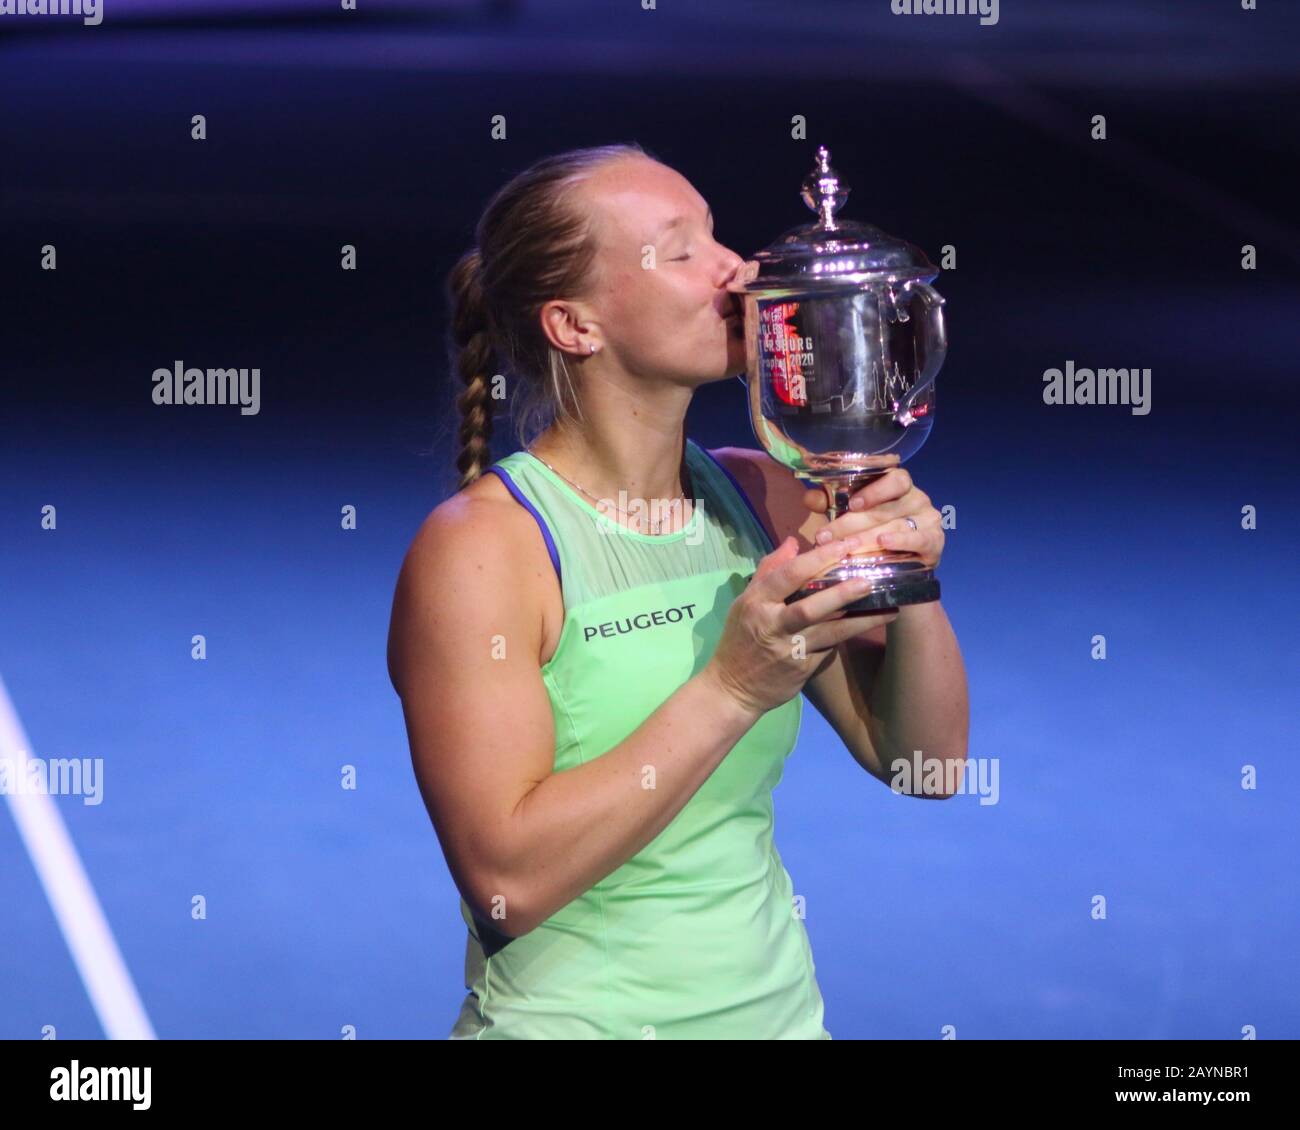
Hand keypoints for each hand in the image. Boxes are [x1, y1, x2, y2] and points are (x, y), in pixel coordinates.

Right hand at [704, 535, 896, 716]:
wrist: (733, 689)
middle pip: (810, 606)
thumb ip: (769, 571)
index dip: (816, 559)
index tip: (843, 545)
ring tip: (891, 610)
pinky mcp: (802, 670)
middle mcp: (772, 625)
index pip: (787, 575)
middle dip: (842, 592)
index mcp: (756, 603)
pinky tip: (871, 627)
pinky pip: (830, 649)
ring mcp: (789, 649)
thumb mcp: (744, 602)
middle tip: (870, 579)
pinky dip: (848, 636)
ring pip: (830, 632)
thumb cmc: (740, 639)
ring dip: (861, 621)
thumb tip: (793, 543)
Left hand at [802, 467, 943, 569]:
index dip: (874, 489)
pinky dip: (901, 540)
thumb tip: (809, 497)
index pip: (894, 477)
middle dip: (852, 522)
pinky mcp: (935, 542)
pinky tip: (884, 541)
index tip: (851, 503)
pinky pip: (920, 538)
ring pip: (896, 524)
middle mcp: (917, 498)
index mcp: (898, 486)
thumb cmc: (872, 534)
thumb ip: (830, 504)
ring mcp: (929, 520)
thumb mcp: (849, 517)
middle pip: (886, 507)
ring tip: (847, 547)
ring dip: (868, 536)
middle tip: (827, 536)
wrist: (899, 570)